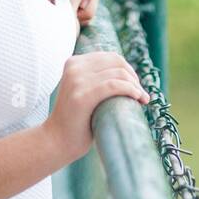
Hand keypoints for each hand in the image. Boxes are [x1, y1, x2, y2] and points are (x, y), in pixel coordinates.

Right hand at [43, 51, 149, 165]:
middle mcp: (74, 67)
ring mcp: (77, 80)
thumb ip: (96, 79)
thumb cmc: (75, 121)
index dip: (128, 69)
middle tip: (140, 94)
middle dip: (133, 76)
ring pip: (118, 73)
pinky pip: (113, 85)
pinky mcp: (82, 95)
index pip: (110, 57)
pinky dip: (130, 90)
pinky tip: (138, 98)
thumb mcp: (83, 91)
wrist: (56, 141)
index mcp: (74, 62)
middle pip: (116, 62)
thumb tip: (127, 75)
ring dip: (136, 85)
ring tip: (142, 99)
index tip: (136, 86)